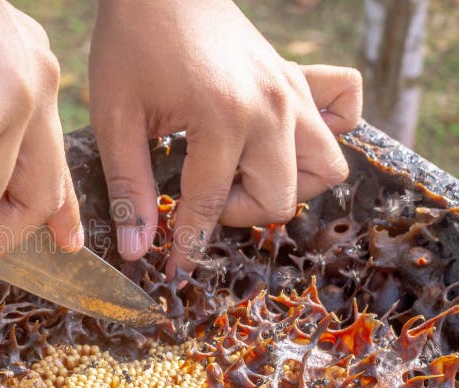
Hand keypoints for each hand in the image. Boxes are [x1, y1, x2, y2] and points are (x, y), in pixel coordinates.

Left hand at [89, 0, 361, 275]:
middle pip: (282, 198)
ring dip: (286, 184)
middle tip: (200, 198)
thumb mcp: (117, 118)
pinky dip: (324, 133)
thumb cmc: (131, 42)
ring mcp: (292, 91)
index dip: (189, 245)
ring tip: (241, 173)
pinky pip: (343, 112)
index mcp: (222, 118)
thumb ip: (129, 186)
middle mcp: (271, 108)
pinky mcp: (298, 76)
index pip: (210, 205)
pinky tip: (280, 136)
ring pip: (327, 166)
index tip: (174, 271)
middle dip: (238, 214)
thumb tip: (137, 249)